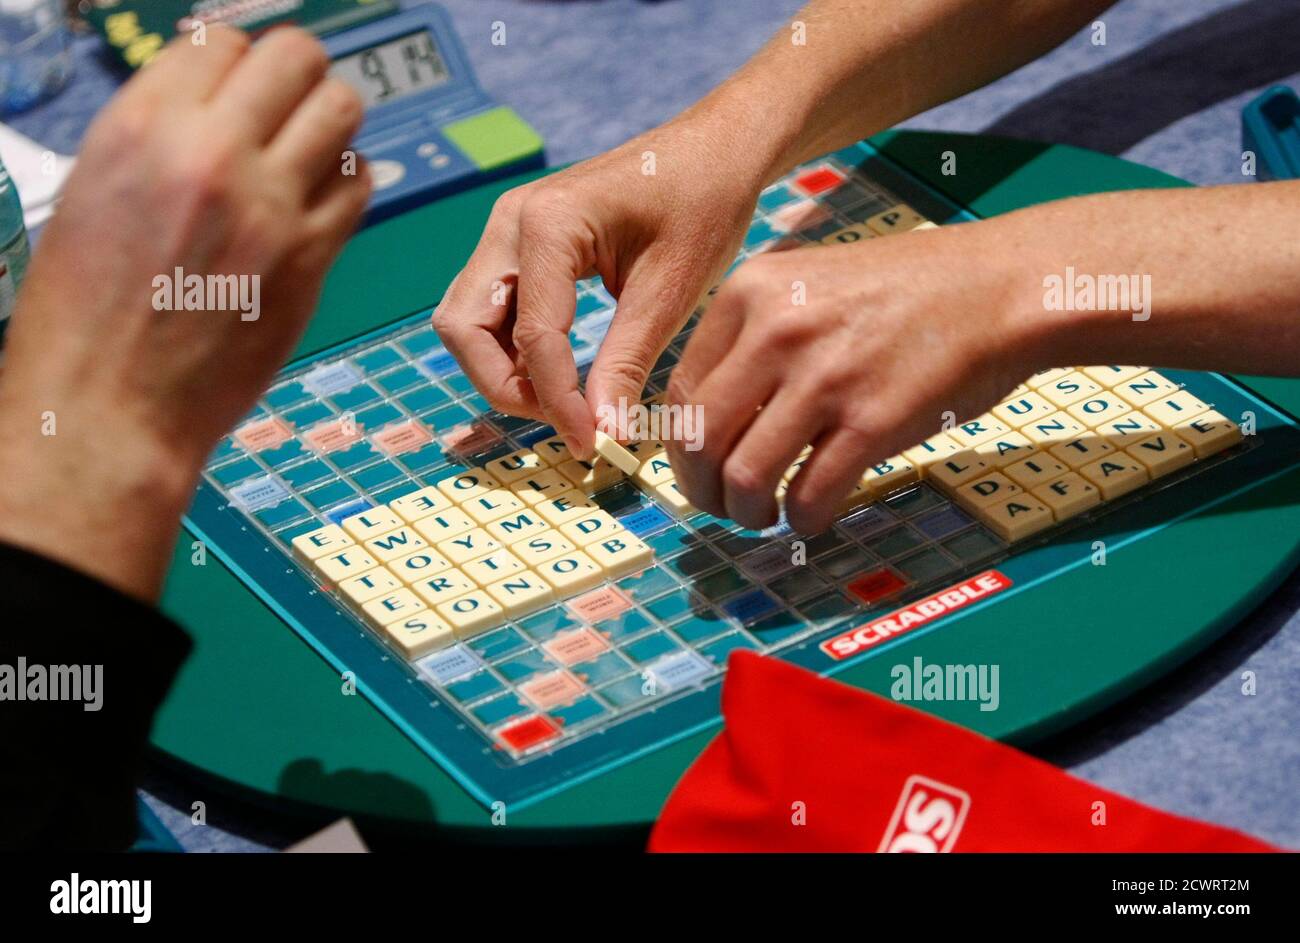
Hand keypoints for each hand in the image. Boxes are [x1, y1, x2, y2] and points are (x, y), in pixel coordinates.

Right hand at [0, 26, 370, 597]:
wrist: (110, 408)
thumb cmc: (86, 315)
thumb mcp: (96, 195)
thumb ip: (159, 139)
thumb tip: (214, 103)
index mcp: (139, 129)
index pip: (221, 41)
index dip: (235, 65)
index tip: (239, 92)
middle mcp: (209, 154)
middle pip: (295, 56)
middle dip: (296, 75)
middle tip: (288, 107)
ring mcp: (269, 206)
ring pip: (342, 109)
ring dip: (330, 121)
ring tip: (309, 150)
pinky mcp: (311, 258)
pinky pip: (360, 183)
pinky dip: (348, 180)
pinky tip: (321, 201)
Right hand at [432, 114, 772, 457]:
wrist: (716, 151)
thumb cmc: (704, 203)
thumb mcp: (672, 290)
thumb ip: (627, 362)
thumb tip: (603, 433)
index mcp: (546, 224)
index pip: (530, 336)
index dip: (556, 402)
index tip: (591, 443)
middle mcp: (510, 223)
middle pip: (463, 328)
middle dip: (503, 386)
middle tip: (566, 421)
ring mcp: (509, 232)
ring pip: (469, 321)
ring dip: (504, 370)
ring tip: (568, 402)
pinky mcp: (520, 246)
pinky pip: (495, 310)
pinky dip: (517, 350)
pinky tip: (567, 375)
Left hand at [664, 221, 1031, 534]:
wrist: (996, 286)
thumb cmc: (904, 291)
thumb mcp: (806, 285)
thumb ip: (752, 337)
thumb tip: (704, 417)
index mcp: (749, 293)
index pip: (679, 392)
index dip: (681, 448)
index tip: (701, 470)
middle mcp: (775, 331)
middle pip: (698, 440)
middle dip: (702, 490)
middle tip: (723, 506)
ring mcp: (824, 377)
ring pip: (744, 478)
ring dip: (747, 514)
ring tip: (766, 515)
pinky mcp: (872, 420)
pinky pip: (809, 496)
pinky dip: (803, 521)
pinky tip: (813, 516)